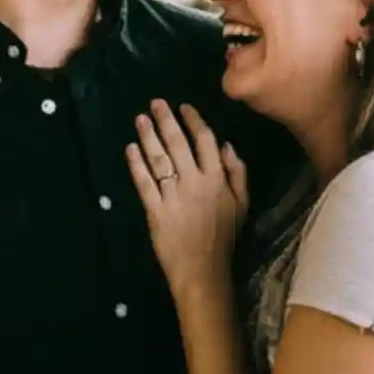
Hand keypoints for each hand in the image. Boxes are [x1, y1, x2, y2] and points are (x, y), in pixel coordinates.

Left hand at [126, 100, 248, 295]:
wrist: (204, 269)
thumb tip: (227, 144)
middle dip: (166, 120)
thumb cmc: (224, 236)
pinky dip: (136, 165)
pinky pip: (144, 183)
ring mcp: (173, 196)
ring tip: (140, 119)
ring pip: (159, 160)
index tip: (184, 107)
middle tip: (155, 103)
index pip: (205, 141)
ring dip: (149, 137)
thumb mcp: (242, 204)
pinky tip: (130, 149)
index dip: (194, 121)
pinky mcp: (155, 211)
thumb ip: (237, 172)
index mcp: (217, 179)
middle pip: (178, 144)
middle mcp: (194, 183)